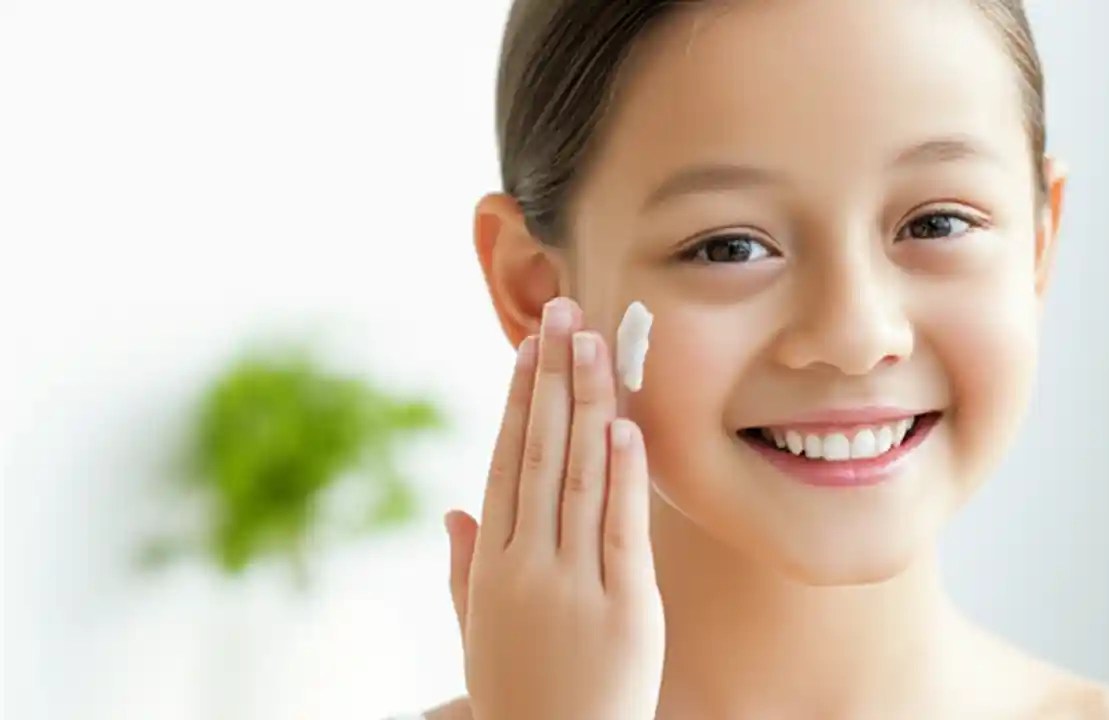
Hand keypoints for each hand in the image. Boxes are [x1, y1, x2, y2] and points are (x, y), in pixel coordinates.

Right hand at [444, 297, 664, 719]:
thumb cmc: (518, 696)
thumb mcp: (476, 633)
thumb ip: (462, 569)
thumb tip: (451, 510)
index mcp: (490, 566)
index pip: (505, 462)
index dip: (520, 399)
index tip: (531, 347)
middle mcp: (525, 565)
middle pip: (540, 453)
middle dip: (552, 378)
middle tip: (562, 313)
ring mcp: (572, 585)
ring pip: (578, 477)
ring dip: (586, 404)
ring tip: (592, 343)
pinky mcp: (623, 609)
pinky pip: (620, 529)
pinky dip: (622, 475)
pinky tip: (623, 425)